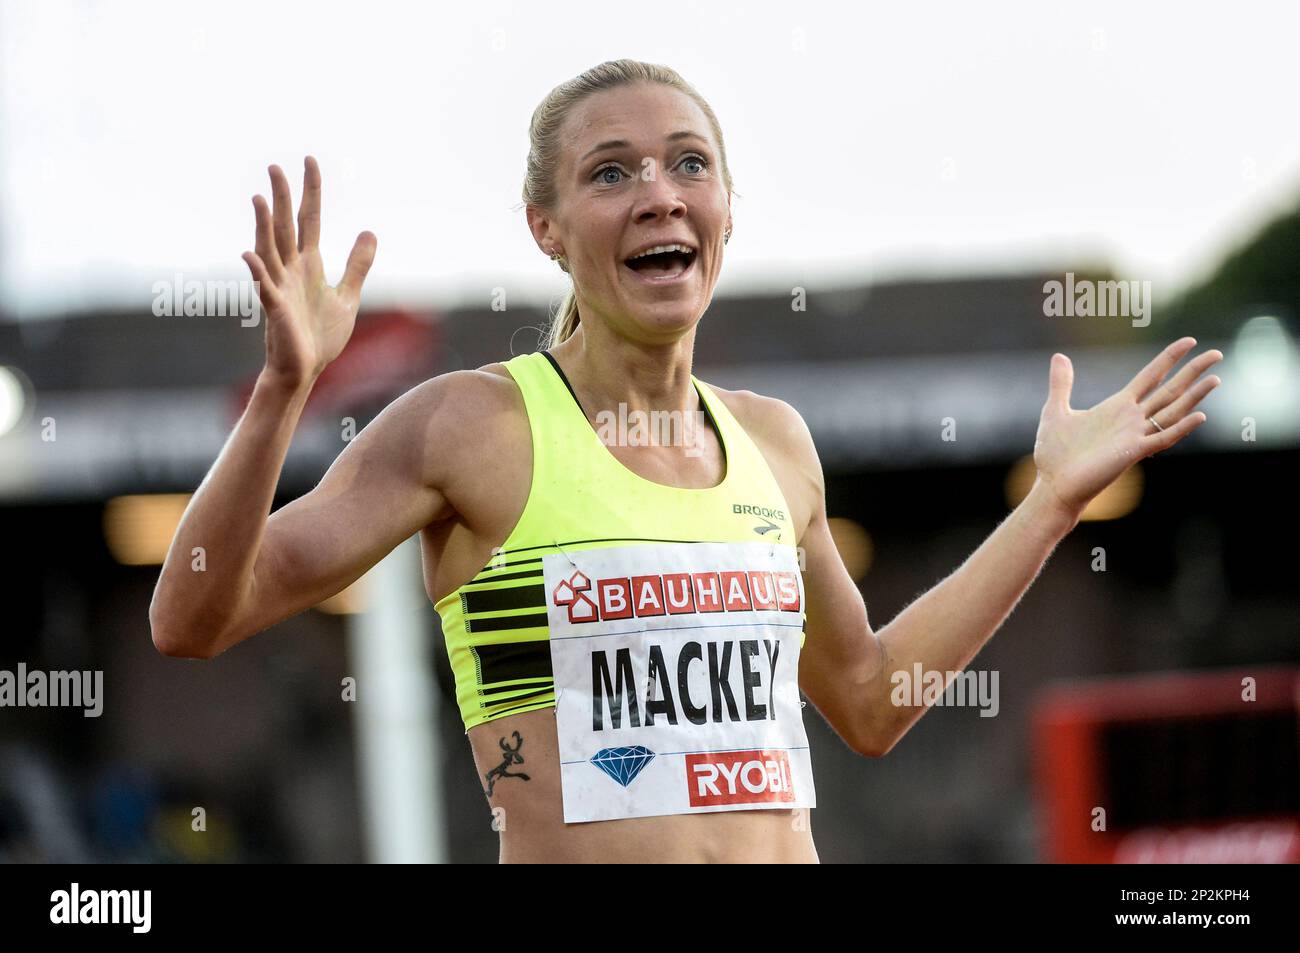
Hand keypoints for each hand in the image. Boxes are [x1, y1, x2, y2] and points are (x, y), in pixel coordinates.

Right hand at [241, 157, 375, 385]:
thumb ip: (357, 264)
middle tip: (275, 167)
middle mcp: (291, 270)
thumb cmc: (320, 335)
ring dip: (263, 226)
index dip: (311, 192)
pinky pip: (264, 288)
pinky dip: (257, 272)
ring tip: (259, 198)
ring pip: (269, 250)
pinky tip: (249, 254)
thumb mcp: (348, 295)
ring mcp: (280, 288)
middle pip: (285, 227)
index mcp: (309, 265)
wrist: (306, 369)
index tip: (310, 161)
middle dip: (282, 198)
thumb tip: (369, 231)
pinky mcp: (276, 310)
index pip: (310, 220)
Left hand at [1032, 337, 1222, 517]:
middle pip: (1170, 390)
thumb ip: (1061, 383)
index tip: (1189, 341)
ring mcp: (1135, 435)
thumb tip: (1059, 356)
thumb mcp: (1056, 410)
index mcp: (1118, 406)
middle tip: (1217, 354)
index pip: (1151, 376)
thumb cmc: (1055, 453)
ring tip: (1215, 378)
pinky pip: (1162, 438)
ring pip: (1172, 412)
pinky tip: (1199, 416)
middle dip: (1193, 372)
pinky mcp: (1132, 452)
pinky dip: (1181, 428)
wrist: (1053, 484)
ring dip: (1194, 396)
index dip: (1169, 358)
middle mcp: (1132, 419)